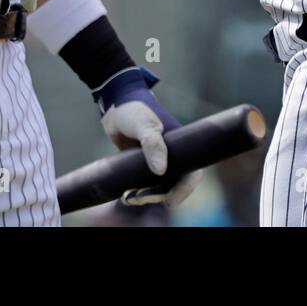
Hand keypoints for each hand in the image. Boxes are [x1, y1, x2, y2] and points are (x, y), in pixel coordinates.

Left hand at [95, 68, 202, 207]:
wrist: (114, 105)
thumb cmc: (134, 109)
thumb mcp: (144, 124)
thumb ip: (152, 143)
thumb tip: (161, 171)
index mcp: (180, 146)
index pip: (192, 173)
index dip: (185, 189)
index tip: (170, 200)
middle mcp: (171, 155)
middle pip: (174, 185)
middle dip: (159, 195)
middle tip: (139, 198)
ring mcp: (156, 160)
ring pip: (159, 187)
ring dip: (147, 197)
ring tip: (128, 198)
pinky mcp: (142, 163)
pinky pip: (145, 183)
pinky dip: (138, 192)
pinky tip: (125, 195)